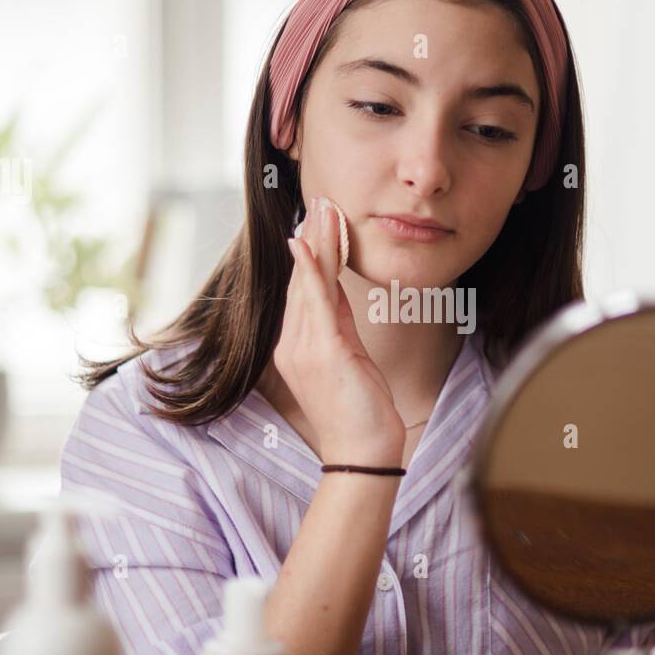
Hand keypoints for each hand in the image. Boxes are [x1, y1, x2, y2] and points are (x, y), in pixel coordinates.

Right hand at [277, 197, 404, 466]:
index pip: (302, 291)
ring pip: (306, 285)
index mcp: (295, 348)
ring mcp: (303, 349)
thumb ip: (338, 323)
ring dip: (315, 243)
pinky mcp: (323, 352)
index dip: (309, 255)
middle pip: (300, 282)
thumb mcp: (350, 358)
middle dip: (310, 239)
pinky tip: (309, 244)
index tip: (317, 222)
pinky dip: (312, 271)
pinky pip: (316, 302)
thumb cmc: (360, 413)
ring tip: (323, 209)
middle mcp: (291, 345)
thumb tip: (335, 289)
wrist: (362, 453)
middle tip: (320, 201)